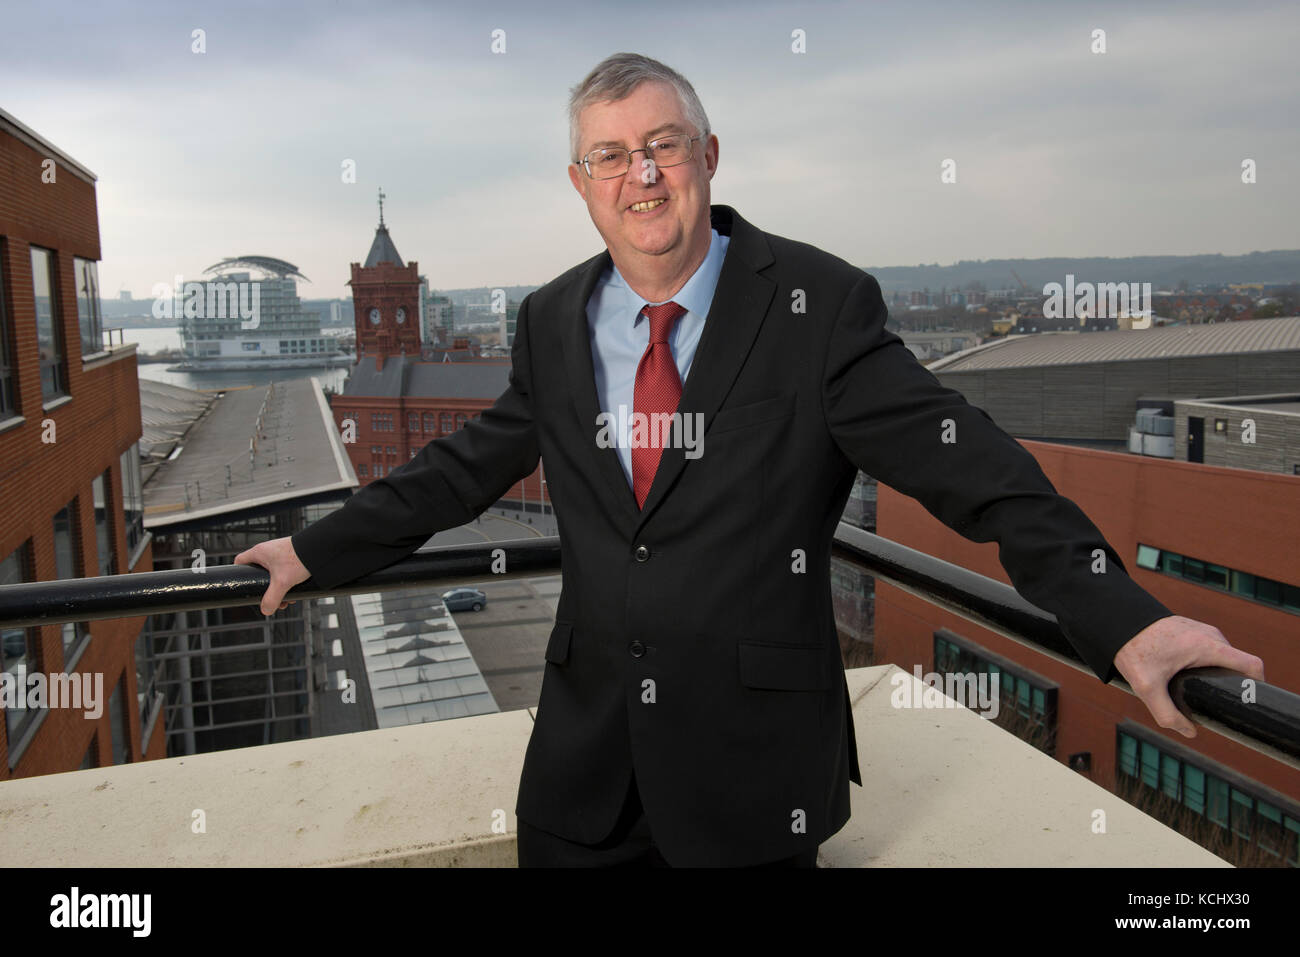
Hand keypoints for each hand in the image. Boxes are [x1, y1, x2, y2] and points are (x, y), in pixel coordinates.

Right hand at [233, 536, 311, 615]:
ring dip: (278, 587)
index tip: (244, 585)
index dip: (239, 573)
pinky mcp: (291, 555)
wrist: (320, 548)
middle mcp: (268, 550)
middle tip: (273, 598)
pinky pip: (283, 570)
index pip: (240, 561)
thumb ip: (272, 598)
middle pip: (258, 571)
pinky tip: (295, 590)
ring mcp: (279, 552)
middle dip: (265, 588)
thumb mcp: (282, 582)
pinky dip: (287, 581)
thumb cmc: (299, 558)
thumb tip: (266, 610)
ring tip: (287, 599)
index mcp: (259, 552)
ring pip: (272, 573)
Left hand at [1113, 615, 1264, 738]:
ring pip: (1221, 657)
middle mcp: (1210, 635)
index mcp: (1208, 646)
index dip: (1258, 685)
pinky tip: (1190, 677)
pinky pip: (1208, 650)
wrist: (1115, 623)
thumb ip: (1167, 714)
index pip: (1251, 664)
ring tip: (1198, 690)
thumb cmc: (1133, 650)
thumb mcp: (1147, 687)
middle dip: (1231, 684)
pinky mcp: (1191, 630)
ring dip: (1215, 673)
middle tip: (1215, 702)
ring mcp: (1201, 630)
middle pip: (1236, 664)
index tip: (1247, 701)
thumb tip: (1190, 732)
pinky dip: (1205, 664)